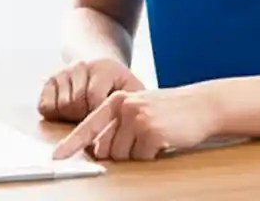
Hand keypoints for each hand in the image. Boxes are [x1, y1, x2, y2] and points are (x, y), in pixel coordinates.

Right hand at [38, 59, 144, 122]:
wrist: (98, 60)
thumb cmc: (118, 84)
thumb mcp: (132, 88)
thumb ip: (135, 105)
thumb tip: (132, 129)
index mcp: (104, 68)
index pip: (94, 98)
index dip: (97, 115)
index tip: (104, 123)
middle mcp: (81, 66)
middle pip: (76, 104)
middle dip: (84, 117)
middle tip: (92, 119)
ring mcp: (64, 72)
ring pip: (61, 106)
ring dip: (70, 116)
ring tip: (82, 114)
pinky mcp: (49, 79)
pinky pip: (44, 106)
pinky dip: (54, 114)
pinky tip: (66, 112)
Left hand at [52, 86, 220, 161]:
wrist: (202, 105)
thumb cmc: (170, 110)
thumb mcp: (139, 108)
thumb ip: (117, 124)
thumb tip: (97, 149)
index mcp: (116, 100)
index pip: (87, 126)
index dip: (71, 144)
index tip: (57, 157)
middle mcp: (123, 107)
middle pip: (105, 148)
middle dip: (121, 153)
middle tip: (141, 141)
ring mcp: (136, 118)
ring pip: (123, 156)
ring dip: (138, 154)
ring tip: (154, 137)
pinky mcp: (150, 131)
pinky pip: (142, 158)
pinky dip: (152, 155)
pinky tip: (164, 140)